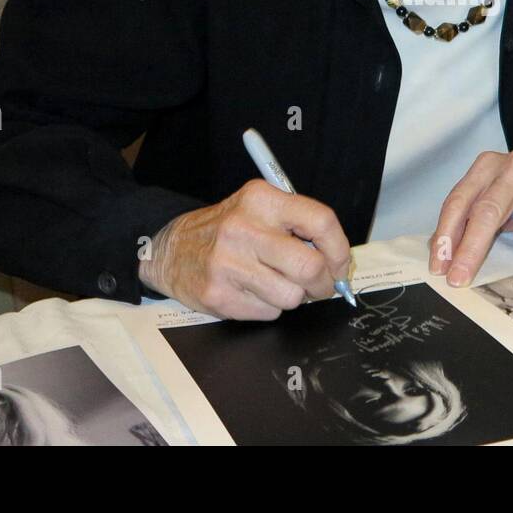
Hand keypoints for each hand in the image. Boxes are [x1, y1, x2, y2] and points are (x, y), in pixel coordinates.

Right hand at [139, 178, 351, 319]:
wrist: (171, 249)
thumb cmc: (226, 230)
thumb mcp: (259, 210)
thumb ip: (298, 227)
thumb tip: (338, 262)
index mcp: (262, 200)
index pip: (321, 221)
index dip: (340, 249)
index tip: (341, 265)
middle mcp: (244, 228)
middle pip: (309, 266)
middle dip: (324, 284)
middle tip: (320, 286)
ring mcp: (228, 263)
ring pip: (292, 296)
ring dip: (294, 297)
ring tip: (277, 284)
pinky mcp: (218, 295)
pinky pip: (269, 313)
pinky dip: (269, 307)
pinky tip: (253, 292)